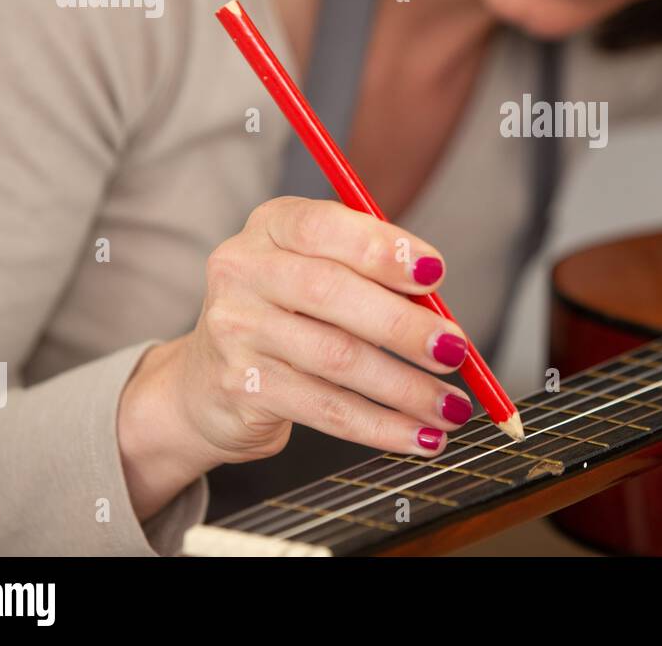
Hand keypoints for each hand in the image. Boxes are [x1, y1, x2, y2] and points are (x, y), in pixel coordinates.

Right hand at [119, 196, 474, 519]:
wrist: (205, 381)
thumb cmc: (290, 314)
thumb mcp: (320, 271)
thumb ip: (373, 275)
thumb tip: (440, 309)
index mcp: (271, 226)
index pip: (324, 227)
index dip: (382, 248)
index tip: (436, 275)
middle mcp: (243, 270)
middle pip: (330, 292)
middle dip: (404, 324)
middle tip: (455, 350)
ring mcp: (236, 330)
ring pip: (335, 358)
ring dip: (405, 388)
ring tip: (451, 406)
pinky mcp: (242, 388)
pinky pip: (325, 409)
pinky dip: (381, 426)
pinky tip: (419, 436)